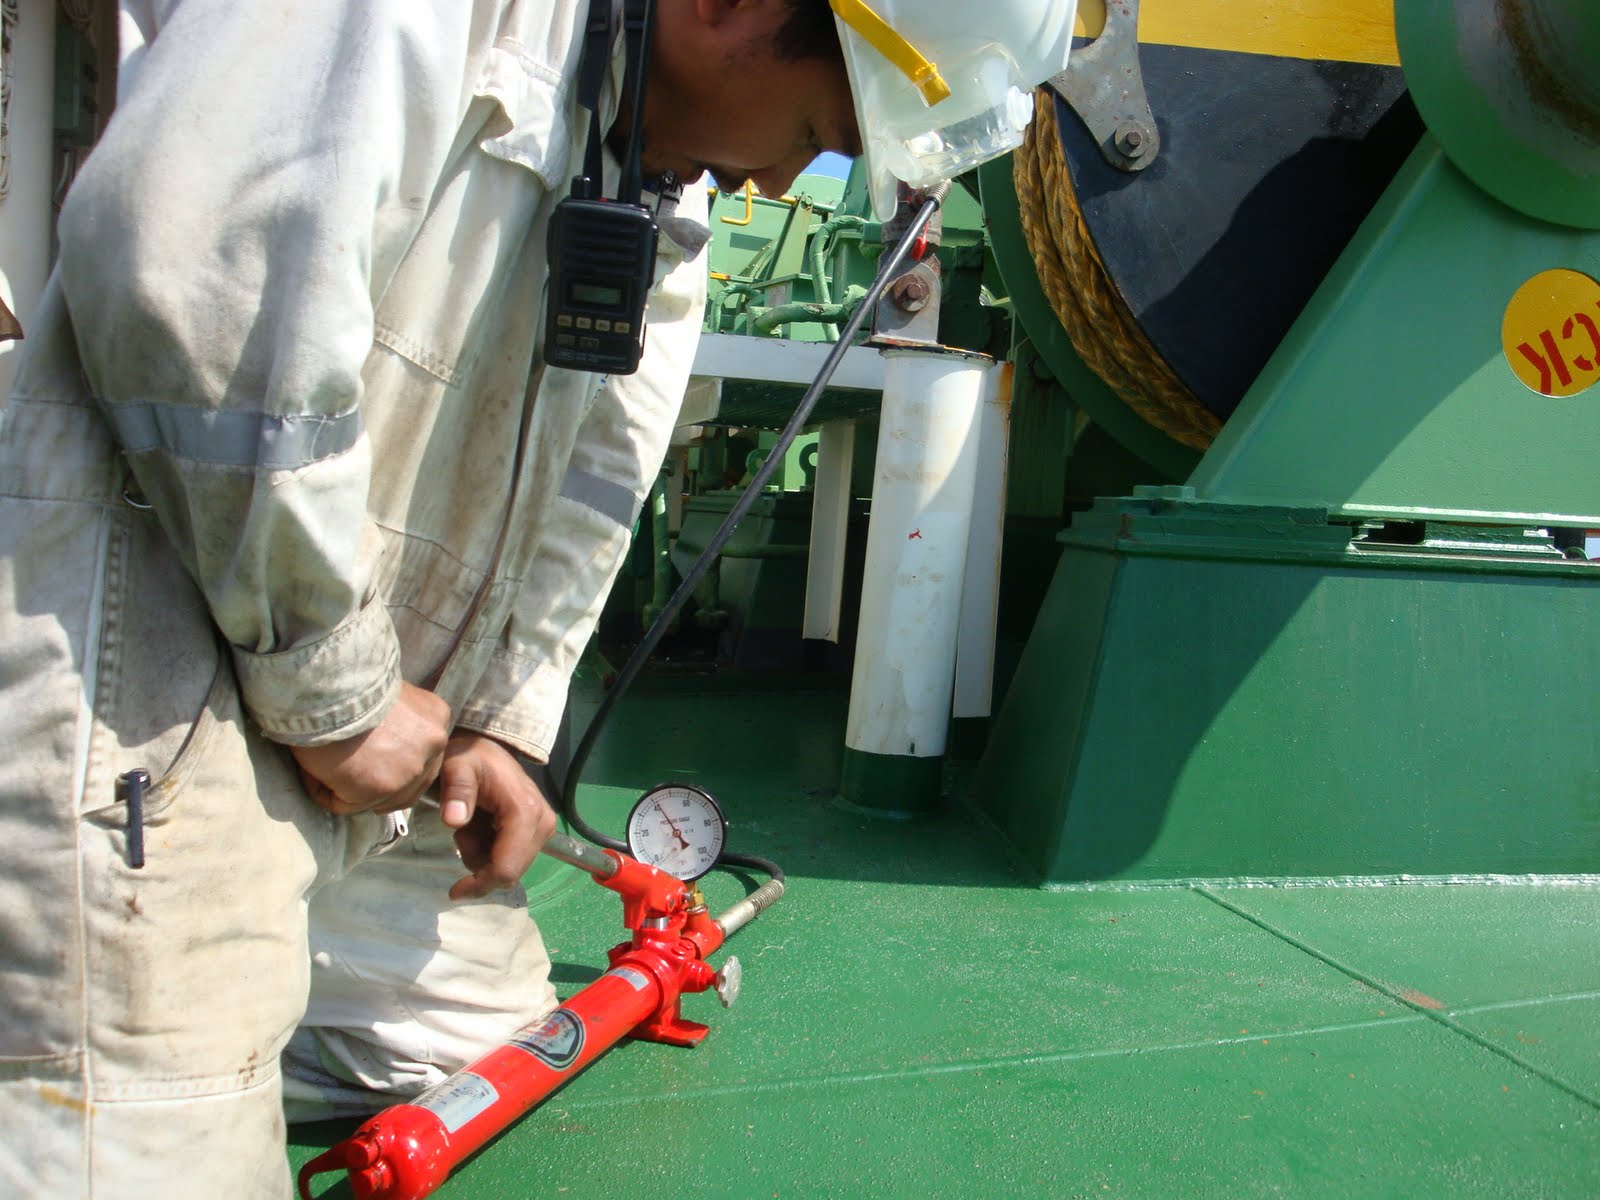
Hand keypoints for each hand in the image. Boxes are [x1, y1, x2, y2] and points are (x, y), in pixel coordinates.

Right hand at [291, 682, 450, 814]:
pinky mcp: (379, 788)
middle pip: (408, 788)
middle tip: (341, 772)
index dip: (389, 765)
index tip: (362, 756)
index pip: (422, 761)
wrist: (325, 678)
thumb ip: (398, 726)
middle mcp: (433, 745)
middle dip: (375, 786)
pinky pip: (345, 805)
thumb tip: (381, 753)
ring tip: (322, 766)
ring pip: (378, 800)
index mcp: (436, 719)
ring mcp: (409, 769)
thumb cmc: (344, 681)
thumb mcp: (387, 697)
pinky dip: (323, 792)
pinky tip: (311, 770)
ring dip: (349, 791)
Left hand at [436, 733, 558, 900]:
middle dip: (479, 863)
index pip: (506, 868)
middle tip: (463, 833)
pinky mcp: (539, 831)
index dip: (480, 886)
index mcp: (524, 812)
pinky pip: (511, 858)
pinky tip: (482, 826)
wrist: (486, 748)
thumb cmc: (470, 756)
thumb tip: (454, 821)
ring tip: (471, 824)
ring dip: (482, 855)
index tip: (454, 891)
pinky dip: (489, 850)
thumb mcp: (456, 766)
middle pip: (508, 872)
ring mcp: (543, 828)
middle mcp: (542, 824)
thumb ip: (456, 791)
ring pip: (508, 868)